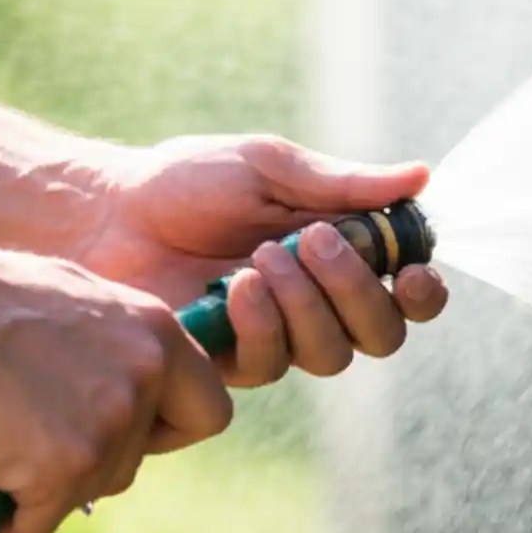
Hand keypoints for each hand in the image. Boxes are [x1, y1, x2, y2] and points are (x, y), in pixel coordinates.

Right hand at [0, 239, 231, 532]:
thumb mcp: (81, 301)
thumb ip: (122, 344)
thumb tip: (139, 386)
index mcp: (158, 330)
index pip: (211, 410)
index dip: (170, 429)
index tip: (130, 429)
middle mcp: (148, 372)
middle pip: (142, 457)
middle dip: (99, 457)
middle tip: (43, 433)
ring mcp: (110, 419)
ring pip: (96, 485)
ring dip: (51, 479)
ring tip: (1, 436)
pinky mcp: (64, 463)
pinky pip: (43, 519)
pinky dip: (13, 515)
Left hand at [77, 135, 448, 385]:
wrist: (108, 212)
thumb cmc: (190, 180)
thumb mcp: (270, 167)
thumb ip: (343, 184)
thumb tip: (421, 177)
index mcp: (343, 252)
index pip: (407, 291)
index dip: (424, 293)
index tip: (411, 273)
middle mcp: (322, 301)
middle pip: (382, 333)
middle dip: (358, 291)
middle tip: (313, 242)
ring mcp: (280, 335)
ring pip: (332, 354)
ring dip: (306, 304)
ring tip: (258, 258)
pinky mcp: (232, 361)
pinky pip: (272, 365)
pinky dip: (261, 324)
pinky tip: (231, 288)